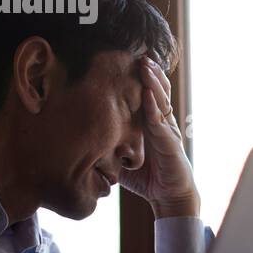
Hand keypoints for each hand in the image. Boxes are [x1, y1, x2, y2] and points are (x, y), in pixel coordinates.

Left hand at [118, 56, 199, 218]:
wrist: (169, 198)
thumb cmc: (147, 179)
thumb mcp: (122, 157)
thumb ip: (109, 144)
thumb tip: (82, 138)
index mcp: (151, 123)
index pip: (148, 95)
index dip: (142, 78)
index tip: (130, 60)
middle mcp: (162, 123)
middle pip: (158, 90)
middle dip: (149, 72)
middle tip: (139, 53)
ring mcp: (167, 130)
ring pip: (161, 100)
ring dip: (153, 82)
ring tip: (145, 65)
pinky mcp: (170, 142)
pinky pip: (161, 121)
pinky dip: (154, 106)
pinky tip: (147, 93)